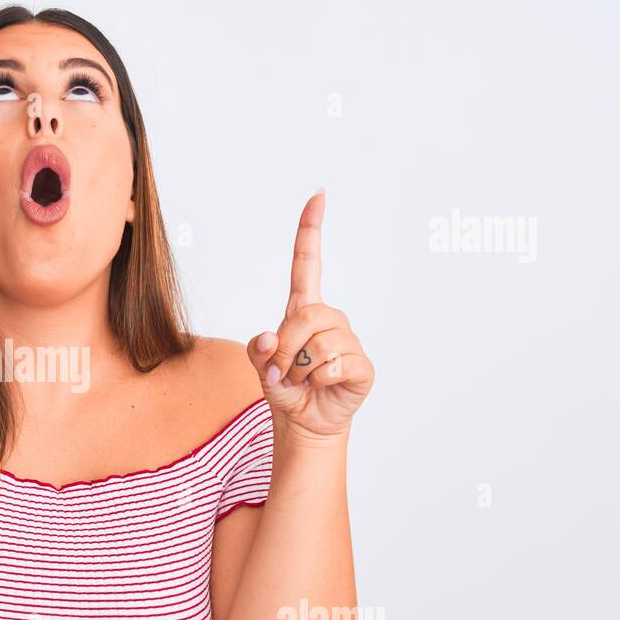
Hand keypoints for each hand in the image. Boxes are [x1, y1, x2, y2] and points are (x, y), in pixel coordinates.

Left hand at [246, 190, 373, 445]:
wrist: (304, 422)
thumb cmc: (284, 388)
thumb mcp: (260, 368)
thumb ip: (257, 352)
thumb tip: (268, 339)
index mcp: (303, 310)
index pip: (308, 264)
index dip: (311, 231)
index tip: (317, 196)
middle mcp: (329, 319)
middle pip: (305, 316)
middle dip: (284, 348)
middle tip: (281, 371)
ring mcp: (348, 341)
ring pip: (319, 345)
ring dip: (299, 370)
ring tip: (302, 380)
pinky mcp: (362, 366)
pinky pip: (336, 365)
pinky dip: (319, 381)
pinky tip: (322, 386)